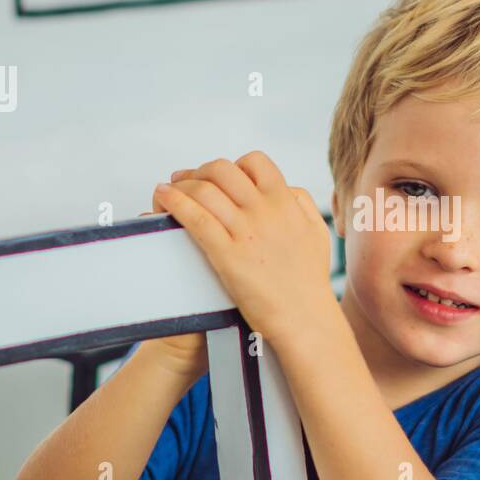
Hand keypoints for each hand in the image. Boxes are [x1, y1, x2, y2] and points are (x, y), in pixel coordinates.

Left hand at [151, 152, 334, 349]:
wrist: (304, 318)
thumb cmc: (310, 280)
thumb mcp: (316, 232)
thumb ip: (302, 204)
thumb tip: (287, 188)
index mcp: (286, 203)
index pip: (256, 162)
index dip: (235, 165)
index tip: (222, 178)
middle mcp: (265, 211)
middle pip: (223, 170)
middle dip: (201, 171)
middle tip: (188, 180)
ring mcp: (244, 232)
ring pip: (205, 190)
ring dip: (182, 184)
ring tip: (169, 189)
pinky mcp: (227, 255)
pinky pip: (195, 218)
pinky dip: (174, 202)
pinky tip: (162, 197)